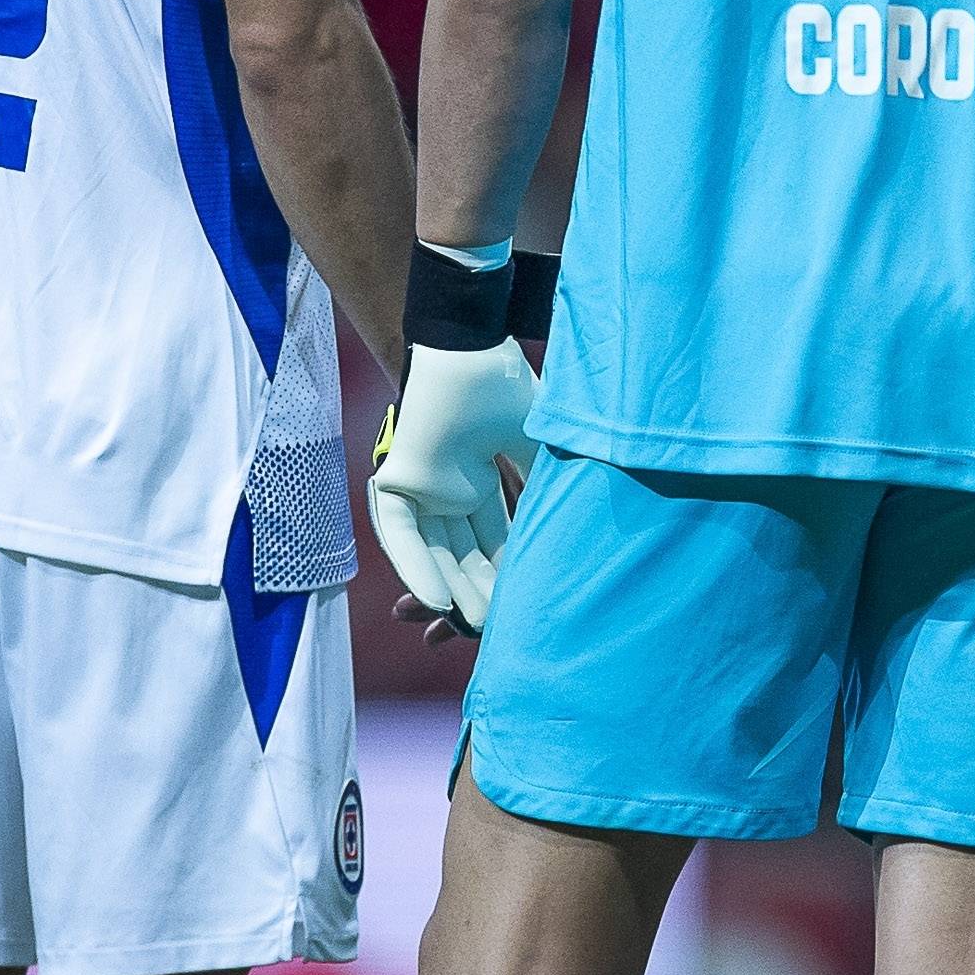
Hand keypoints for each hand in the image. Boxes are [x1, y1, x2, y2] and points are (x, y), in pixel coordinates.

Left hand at [367, 338, 538, 637]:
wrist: (470, 346)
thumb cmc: (505, 385)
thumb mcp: (538, 448)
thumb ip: (547, 489)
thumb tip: (578, 529)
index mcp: (479, 480)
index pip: (495, 538)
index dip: (510, 572)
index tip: (530, 603)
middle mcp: (449, 489)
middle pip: (466, 553)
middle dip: (484, 590)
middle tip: (502, 629)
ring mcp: (421, 488)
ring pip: (437, 552)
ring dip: (453, 588)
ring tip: (473, 626)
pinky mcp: (396, 481)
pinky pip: (405, 536)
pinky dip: (419, 568)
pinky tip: (437, 599)